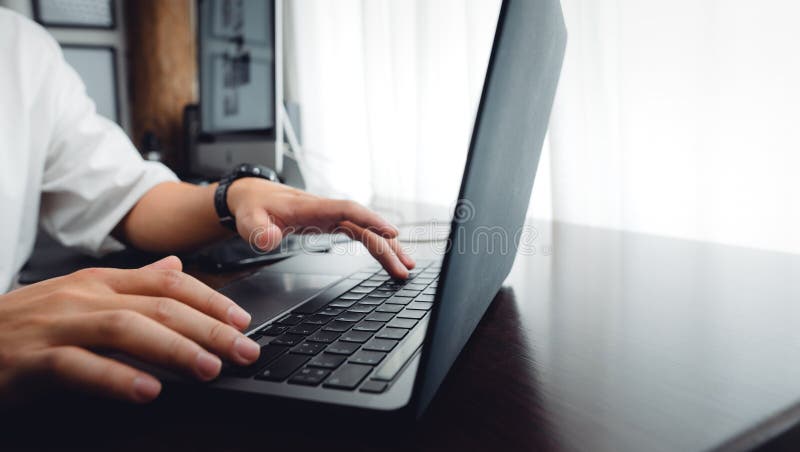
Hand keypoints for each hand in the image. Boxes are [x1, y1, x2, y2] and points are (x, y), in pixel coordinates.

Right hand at [0, 256, 258, 403]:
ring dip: (174, 349)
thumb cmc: (27, 323)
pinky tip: (148, 391)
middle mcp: (84, 297)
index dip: (211, 300)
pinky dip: (117, 378)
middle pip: (157, 306)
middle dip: (208, 328)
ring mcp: (58, 327)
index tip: (242, 321)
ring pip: (125, 330)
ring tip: (209, 370)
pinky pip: (80, 368)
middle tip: (245, 350)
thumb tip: (175, 267)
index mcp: (100, 281)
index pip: (168, 283)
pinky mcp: (33, 361)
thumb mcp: (82, 295)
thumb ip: (131, 283)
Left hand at [226, 178, 414, 277]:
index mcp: (312, 207)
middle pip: (365, 226)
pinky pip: (360, 234)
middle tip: (404, 267)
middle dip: (387, 246)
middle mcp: (327, 210)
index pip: (348, 210)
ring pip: (366, 231)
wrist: (252, 198)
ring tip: (405, 267)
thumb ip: (259, 231)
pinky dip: (376, 246)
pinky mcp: (332, 224)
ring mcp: (332, 217)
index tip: (391, 233)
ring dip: (387, 248)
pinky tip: (389, 258)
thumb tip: (271, 241)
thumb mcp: (249, 221)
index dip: (371, 220)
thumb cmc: (253, 207)